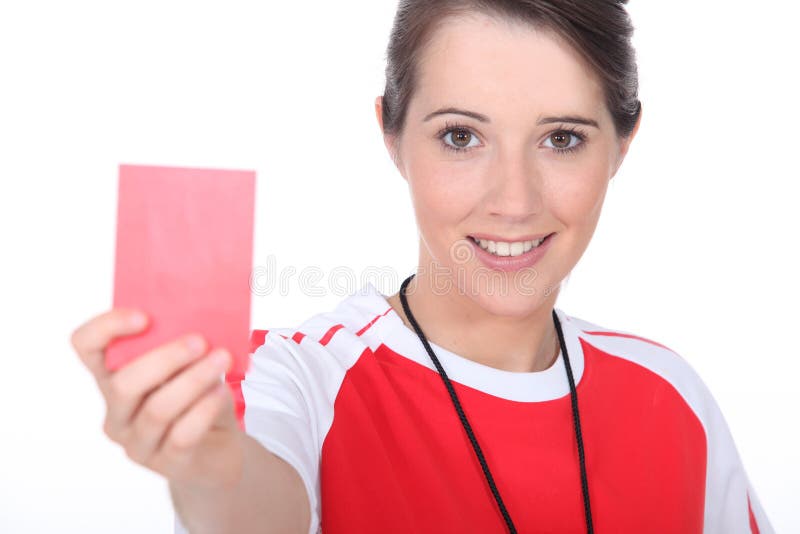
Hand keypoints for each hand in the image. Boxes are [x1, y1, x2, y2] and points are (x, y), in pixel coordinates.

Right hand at [70, 308, 245, 488]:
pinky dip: (203, 410)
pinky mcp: (168, 464)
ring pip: (156, 410)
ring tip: (221, 360)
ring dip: (192, 380)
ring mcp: (138, 443)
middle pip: (122, 384)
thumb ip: (183, 345)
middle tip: (200, 341)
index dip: (107, 328)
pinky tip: (221, 394)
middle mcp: (117, 412)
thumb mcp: (190, 367)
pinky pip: (181, 436)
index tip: (145, 317)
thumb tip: (197, 320)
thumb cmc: (200, 398)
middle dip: (164, 358)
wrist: (219, 450)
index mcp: (113, 378)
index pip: (87, 347)